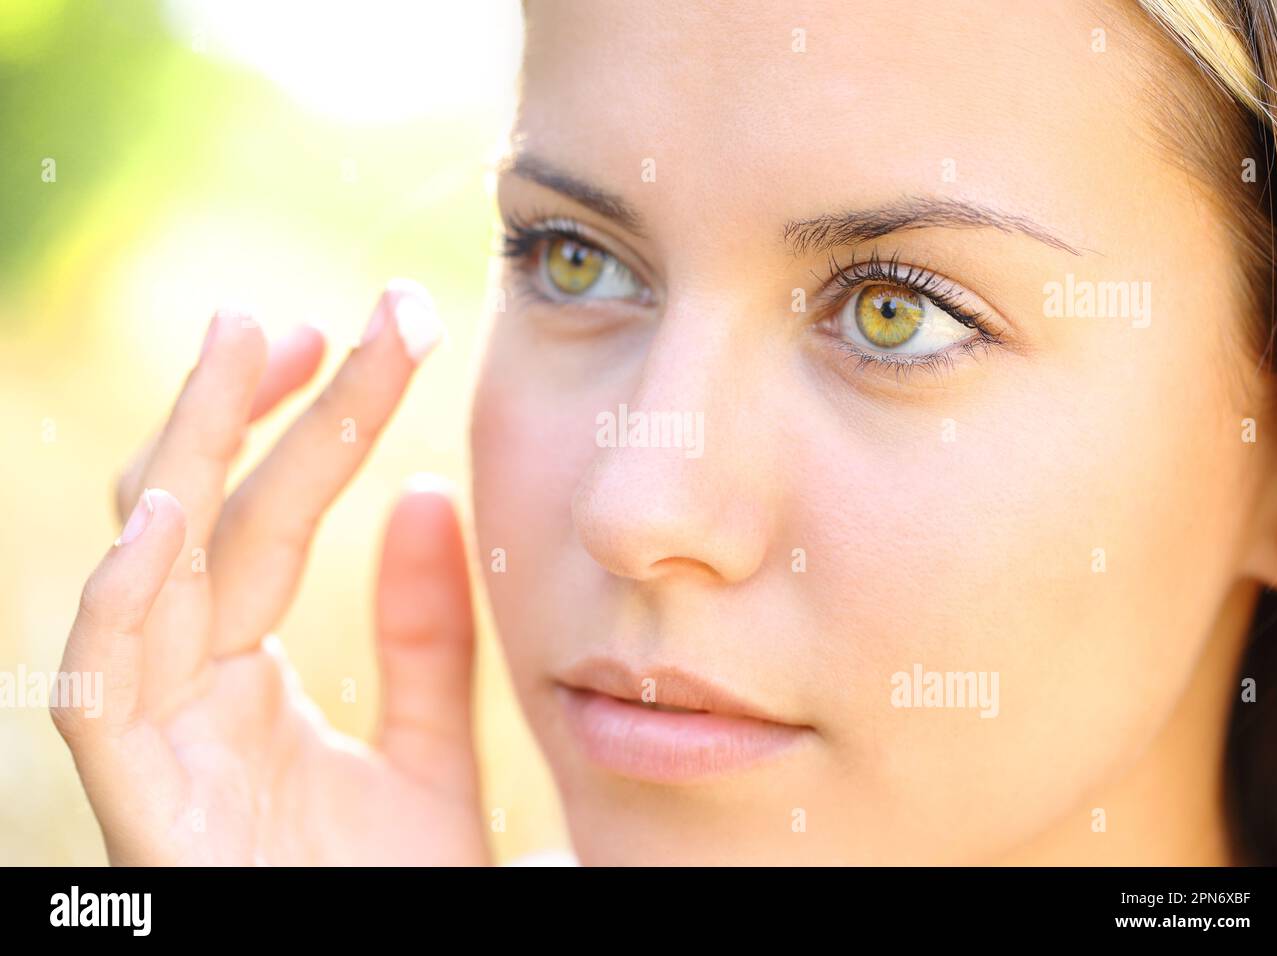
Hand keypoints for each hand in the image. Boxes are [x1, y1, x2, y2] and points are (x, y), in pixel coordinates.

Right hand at [52, 281, 488, 864]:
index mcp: (245, 676)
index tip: (369, 331)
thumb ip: (425, 632)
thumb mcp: (431, 745)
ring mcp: (157, 749)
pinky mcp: (145, 812)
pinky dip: (123, 604)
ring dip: (183, 458)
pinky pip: (102, 694)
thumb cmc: (400, 888)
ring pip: (145, 579)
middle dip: (240, 410)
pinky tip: (170, 512)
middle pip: (199, 524)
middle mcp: (189, 696)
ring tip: (242, 349)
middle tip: (293, 309)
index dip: (312, 423)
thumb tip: (425, 495)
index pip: (268, 519)